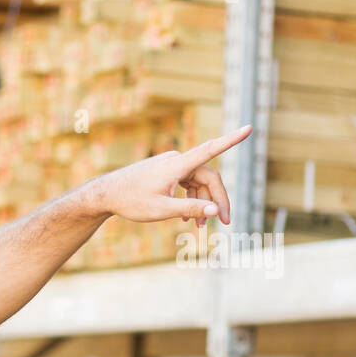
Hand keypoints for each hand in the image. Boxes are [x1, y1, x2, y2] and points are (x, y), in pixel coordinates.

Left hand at [87, 125, 251, 225]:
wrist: (106, 194)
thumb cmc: (131, 201)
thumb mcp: (161, 210)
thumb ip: (190, 209)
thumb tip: (216, 211)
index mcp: (177, 165)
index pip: (210, 149)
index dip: (231, 140)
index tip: (249, 128)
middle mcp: (176, 161)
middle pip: (208, 178)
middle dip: (217, 200)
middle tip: (225, 223)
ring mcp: (171, 165)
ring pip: (198, 182)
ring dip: (202, 203)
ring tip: (199, 228)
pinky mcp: (166, 171)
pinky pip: (186, 183)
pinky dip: (190, 198)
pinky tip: (188, 218)